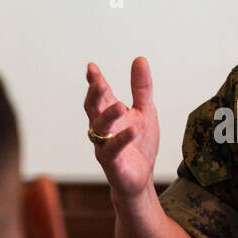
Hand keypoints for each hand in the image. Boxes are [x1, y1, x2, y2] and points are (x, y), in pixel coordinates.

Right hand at [84, 57, 159, 199]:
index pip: (99, 95)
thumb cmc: (139, 145)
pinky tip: (132, 130)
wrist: (141, 178)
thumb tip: (140, 59)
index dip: (94, 81)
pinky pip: (113, 150)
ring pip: (100, 129)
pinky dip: (122, 140)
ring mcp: (104, 145)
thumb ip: (141, 88)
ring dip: (108, 116)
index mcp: (110, 114)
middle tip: (99, 82)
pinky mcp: (112, 163)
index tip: (91, 67)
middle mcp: (103, 128)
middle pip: (93, 108)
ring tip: (121, 106)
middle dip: (95, 95)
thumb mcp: (145, 111)